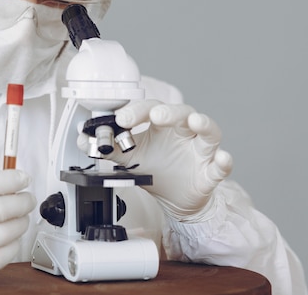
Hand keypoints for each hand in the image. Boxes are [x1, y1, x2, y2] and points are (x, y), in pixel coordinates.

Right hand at [0, 170, 35, 293]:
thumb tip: (4, 182)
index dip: (12, 179)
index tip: (24, 178)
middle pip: (3, 207)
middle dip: (23, 201)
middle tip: (28, 199)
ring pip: (7, 231)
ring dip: (22, 222)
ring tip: (22, 218)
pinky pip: (4, 255)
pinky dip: (15, 244)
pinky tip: (13, 238)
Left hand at [89, 100, 231, 221]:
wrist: (175, 200)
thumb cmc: (157, 169)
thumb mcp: (130, 159)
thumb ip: (110, 149)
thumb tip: (83, 140)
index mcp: (162, 125)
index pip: (151, 108)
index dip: (137, 111)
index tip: (121, 119)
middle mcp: (183, 132)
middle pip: (181, 112)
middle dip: (169, 112)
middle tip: (155, 116)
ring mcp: (200, 150)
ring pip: (208, 132)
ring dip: (203, 124)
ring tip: (195, 122)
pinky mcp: (211, 171)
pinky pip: (221, 164)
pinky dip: (224, 161)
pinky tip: (222, 158)